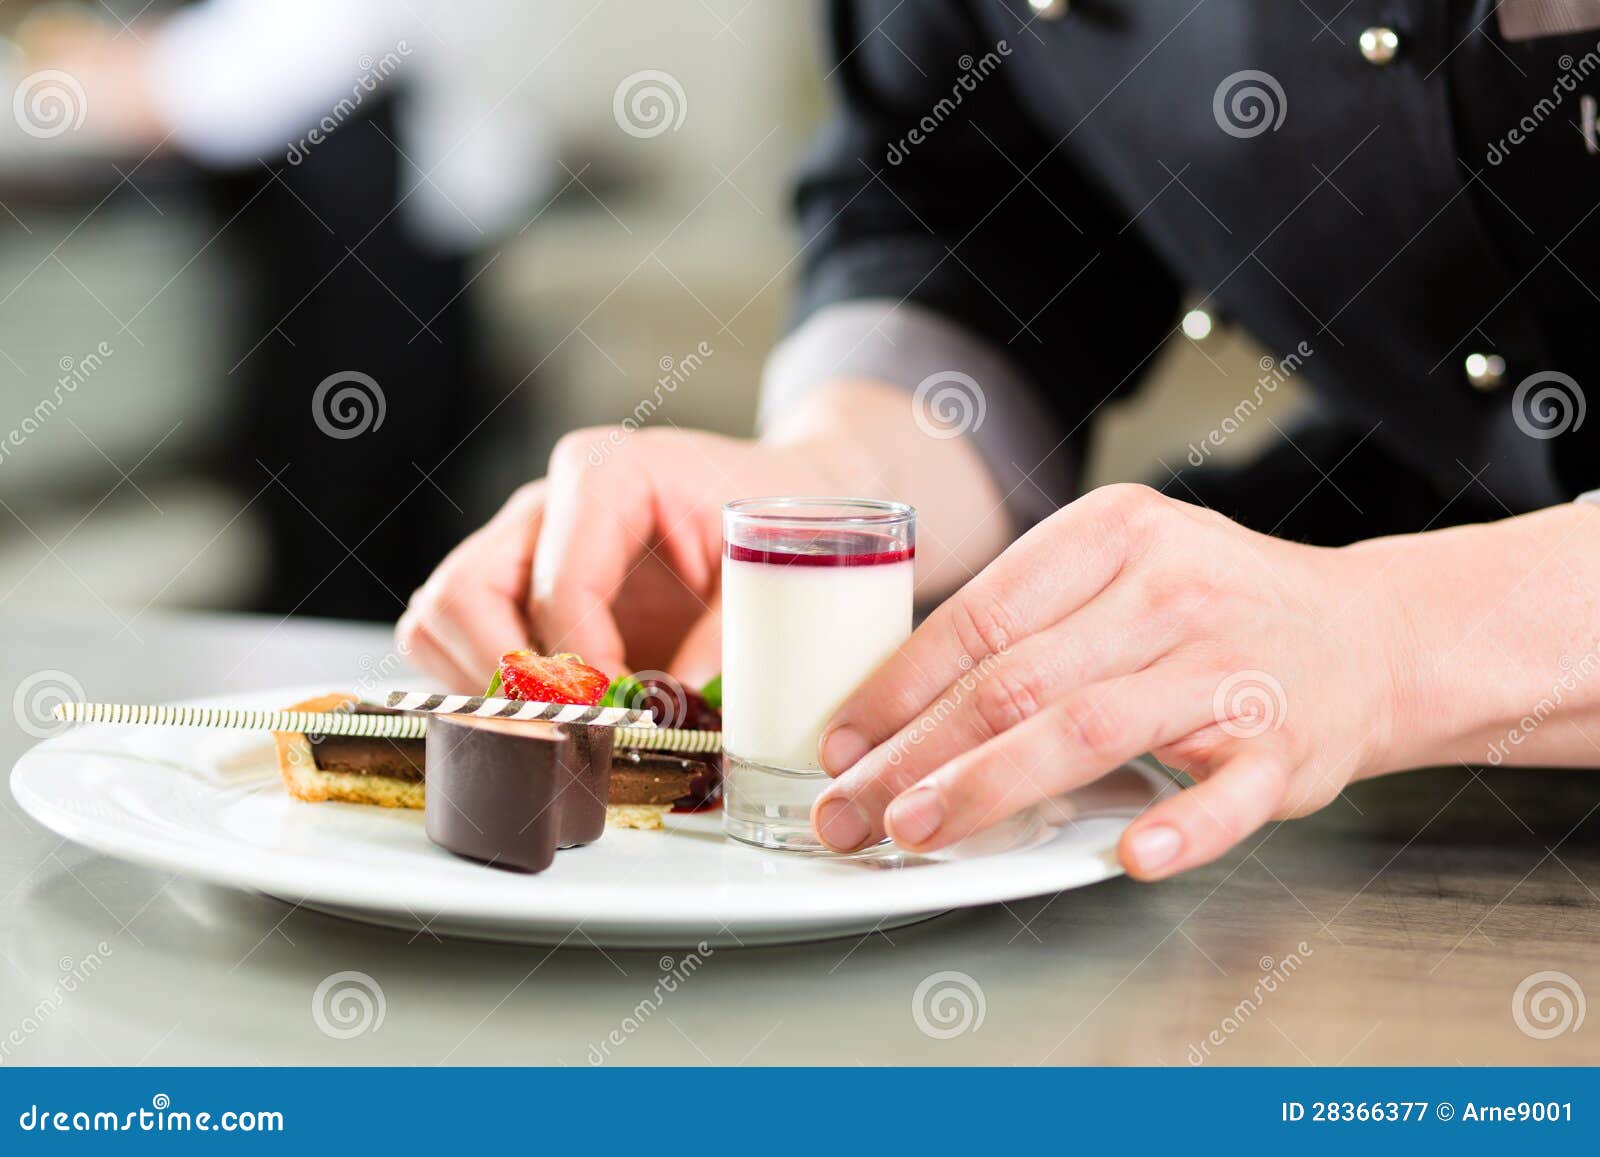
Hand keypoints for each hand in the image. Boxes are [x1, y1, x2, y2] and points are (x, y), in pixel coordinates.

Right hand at [396, 427, 849, 689]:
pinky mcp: (509, 584)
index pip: (558, 585)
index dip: (580, 666)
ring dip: (481, 685)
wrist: (776, 491)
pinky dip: (476, 684)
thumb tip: (674, 714)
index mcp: (607, 474)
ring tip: (559, 719)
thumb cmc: (766, 516)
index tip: (619, 711)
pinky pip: (447, 638)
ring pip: (439, 618)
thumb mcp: (766, 566)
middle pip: (464, 594)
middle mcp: (543, 504)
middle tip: (573, 725)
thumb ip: (729, 638)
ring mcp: (516, 543)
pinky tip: (546, 706)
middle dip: (509, 678)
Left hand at [810, 483, 1418, 878]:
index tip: (840, 743)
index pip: (980, 617)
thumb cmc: (1216, 608)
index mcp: (1111, 535)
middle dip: (917, 753)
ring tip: (919, 829)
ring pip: (1092, 728)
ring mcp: (1229, 666)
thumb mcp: (1121, 571)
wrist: (1369, 634)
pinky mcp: (1286, 741)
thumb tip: (897, 707)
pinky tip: (1131, 857)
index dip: (898, 689)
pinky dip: (1181, 825)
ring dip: (994, 786)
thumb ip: (1029, 622)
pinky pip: (1227, 790)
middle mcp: (1167, 589)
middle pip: (1017, 679)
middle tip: (852, 810)